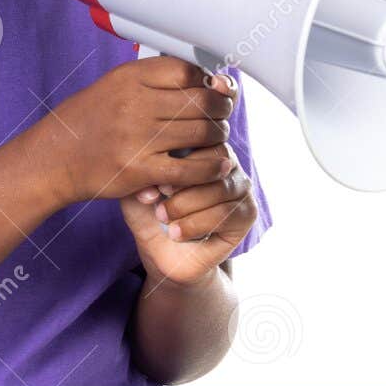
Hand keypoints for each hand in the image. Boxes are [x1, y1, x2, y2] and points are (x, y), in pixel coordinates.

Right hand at [27, 55, 235, 206]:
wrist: (53, 159)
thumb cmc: (86, 121)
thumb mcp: (113, 86)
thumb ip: (151, 81)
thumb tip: (199, 77)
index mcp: (129, 77)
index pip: (186, 70)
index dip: (207, 79)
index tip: (214, 87)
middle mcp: (134, 103)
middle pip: (200, 100)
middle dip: (221, 107)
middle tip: (223, 112)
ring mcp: (137, 137)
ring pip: (201, 132)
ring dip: (218, 135)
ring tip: (218, 137)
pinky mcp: (139, 170)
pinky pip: (190, 169)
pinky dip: (211, 168)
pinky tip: (219, 165)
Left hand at [121, 78, 257, 285]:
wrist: (161, 252)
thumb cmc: (147, 211)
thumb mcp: (138, 184)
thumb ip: (144, 164)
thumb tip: (156, 161)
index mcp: (202, 143)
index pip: (201, 133)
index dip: (179, 154)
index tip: (156, 178)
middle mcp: (226, 159)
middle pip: (215, 156)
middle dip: (184, 178)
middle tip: (160, 193)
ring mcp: (240, 185)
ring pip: (219, 186)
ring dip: (186, 204)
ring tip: (162, 216)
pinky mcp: (247, 213)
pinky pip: (226, 212)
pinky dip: (196, 224)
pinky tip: (176, 232)